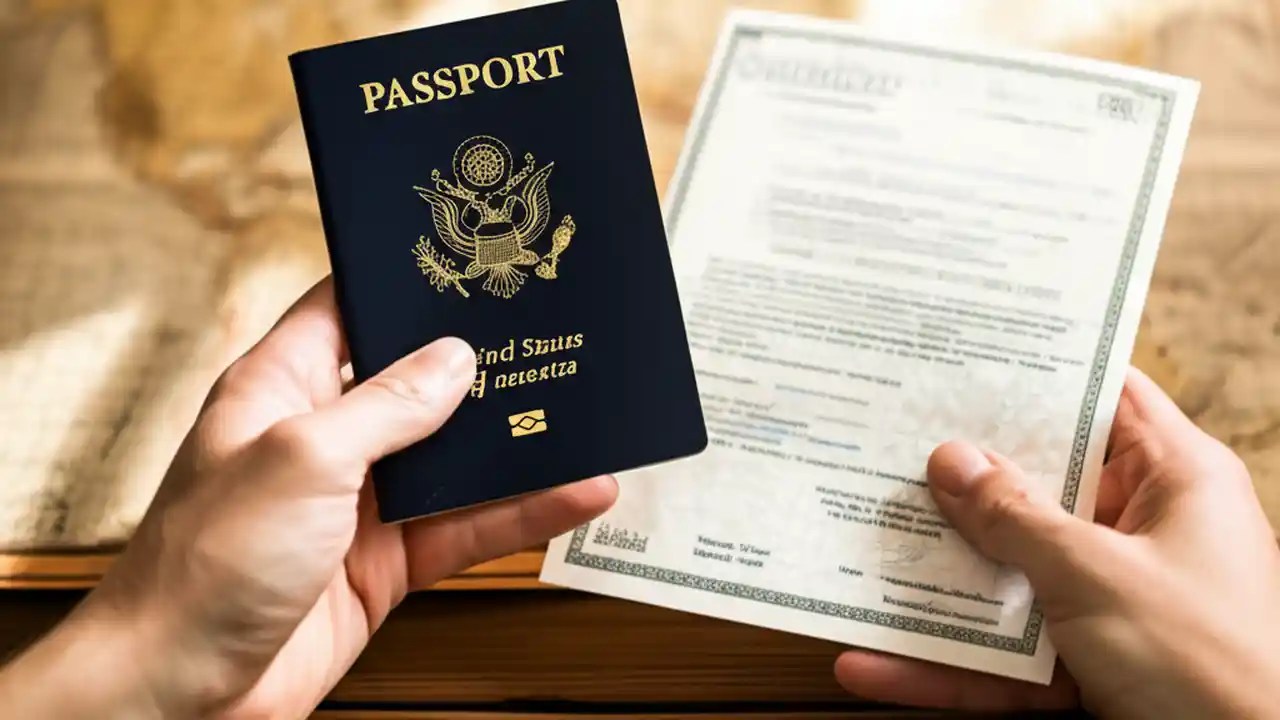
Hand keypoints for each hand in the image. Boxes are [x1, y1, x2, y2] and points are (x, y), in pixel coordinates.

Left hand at [0, 279, 617, 718]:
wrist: (180, 694)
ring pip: (453, 460)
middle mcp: (323, 437)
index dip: (404, 285)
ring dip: (515, 446)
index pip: (349, 310)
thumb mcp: (303, 459)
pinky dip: (520, 514)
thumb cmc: (201, 567)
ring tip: (584, 418)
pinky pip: (465, 526)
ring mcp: (358, 502)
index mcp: (283, 388)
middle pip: (417, 385)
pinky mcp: (385, 561)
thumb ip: (387, 407)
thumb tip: (453, 360)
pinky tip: (571, 498)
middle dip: (481, 367)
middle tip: (549, 337)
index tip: (469, 267)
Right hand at [835, 369, 1279, 718]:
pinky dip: (944, 664)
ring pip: (1008, 579)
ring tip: (858, 558)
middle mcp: (1143, 534)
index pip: (1103, 401)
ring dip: (935, 581)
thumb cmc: (1211, 665)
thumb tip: (951, 461)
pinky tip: (875, 664)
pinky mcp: (1088, 667)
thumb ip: (1017, 519)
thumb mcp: (1098, 577)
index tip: (961, 362)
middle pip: (1036, 491)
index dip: (1037, 378)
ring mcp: (1111, 603)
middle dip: (959, 484)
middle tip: (883, 452)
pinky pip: (1003, 656)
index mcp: (1175, 482)